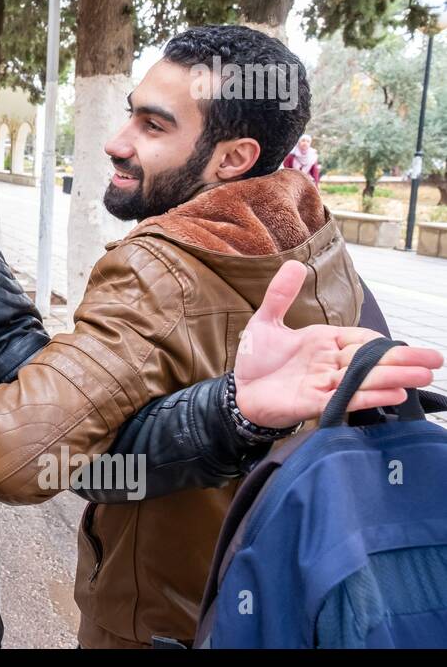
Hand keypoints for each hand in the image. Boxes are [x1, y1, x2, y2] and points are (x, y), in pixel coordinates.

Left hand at [233, 260, 442, 427]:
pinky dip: (369, 395)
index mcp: (324, 343)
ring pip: (364, 379)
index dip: (380, 343)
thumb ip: (281, 295)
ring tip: (423, 376)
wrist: (239, 393)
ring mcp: (324, 384)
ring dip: (394, 378)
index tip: (401, 345)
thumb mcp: (265, 322)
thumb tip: (296, 263)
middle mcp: (330, 363)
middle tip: (434, 360)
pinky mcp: (315, 403)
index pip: (360, 340)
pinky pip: (346, 399)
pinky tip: (394, 394)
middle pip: (370, 360)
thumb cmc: (257, 361)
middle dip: (402, 360)